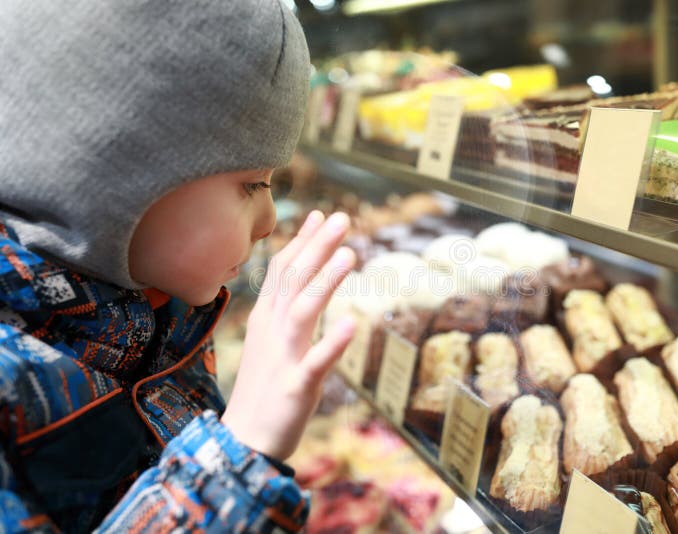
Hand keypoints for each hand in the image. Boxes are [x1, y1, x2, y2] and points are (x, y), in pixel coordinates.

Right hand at [222, 210, 355, 459]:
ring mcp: (283, 358)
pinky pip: (316, 362)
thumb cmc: (263, 388)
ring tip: (350, 255)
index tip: (322, 215)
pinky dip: (333, 343)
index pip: (282, 272)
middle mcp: (272, 332)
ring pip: (303, 311)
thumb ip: (285, 309)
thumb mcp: (270, 341)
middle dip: (317, 248)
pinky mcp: (296, 387)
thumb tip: (301, 279)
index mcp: (266, 319)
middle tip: (343, 218)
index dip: (303, 242)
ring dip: (325, 281)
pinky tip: (352, 323)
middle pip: (293, 281)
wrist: (243, 442)